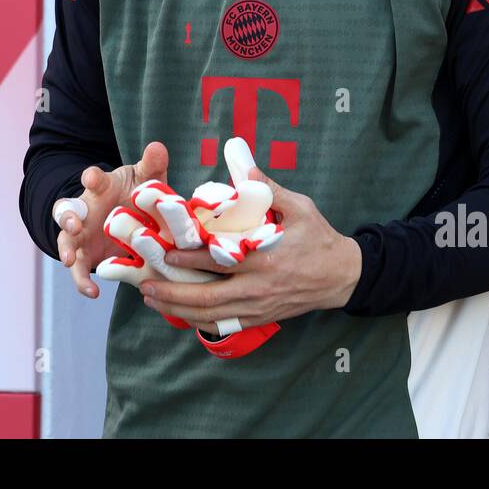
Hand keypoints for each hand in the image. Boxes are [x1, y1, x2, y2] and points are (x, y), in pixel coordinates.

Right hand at [55, 141, 169, 298]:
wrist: (134, 219)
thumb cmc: (136, 193)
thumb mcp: (146, 179)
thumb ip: (152, 166)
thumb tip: (158, 147)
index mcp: (101, 187)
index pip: (93, 179)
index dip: (91, 178)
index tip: (91, 177)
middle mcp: (86, 209)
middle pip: (68, 210)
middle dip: (67, 216)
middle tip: (72, 224)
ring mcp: (82, 233)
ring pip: (66, 241)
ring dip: (66, 250)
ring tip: (69, 260)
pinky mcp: (85, 255)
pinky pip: (79, 270)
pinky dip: (82, 281)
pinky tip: (92, 292)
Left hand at [148, 166, 362, 329]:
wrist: (341, 276)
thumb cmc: (319, 239)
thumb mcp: (299, 208)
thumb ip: (269, 189)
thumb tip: (243, 164)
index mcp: (264, 260)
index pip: (218, 262)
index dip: (189, 258)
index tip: (165, 252)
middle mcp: (257, 289)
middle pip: (207, 298)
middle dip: (173, 293)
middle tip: (146, 284)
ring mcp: (257, 308)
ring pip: (211, 316)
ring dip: (178, 310)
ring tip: (152, 299)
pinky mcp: (260, 318)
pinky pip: (223, 325)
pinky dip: (198, 322)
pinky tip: (179, 314)